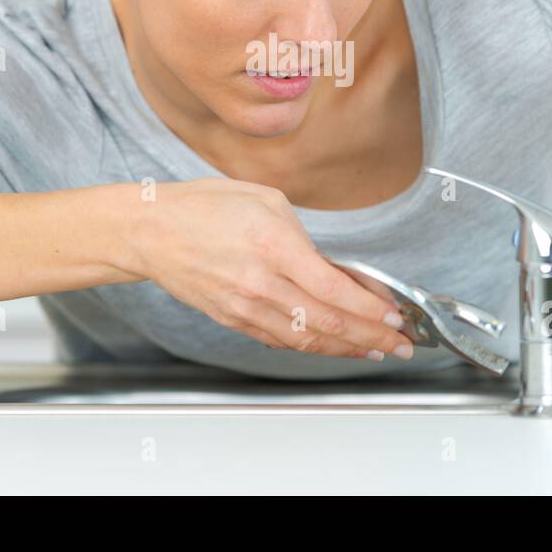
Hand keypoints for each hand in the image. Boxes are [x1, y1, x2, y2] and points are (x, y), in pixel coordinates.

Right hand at [124, 178, 415, 360]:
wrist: (150, 231)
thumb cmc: (204, 206)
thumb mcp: (267, 201)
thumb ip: (306, 239)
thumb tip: (338, 272)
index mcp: (273, 246)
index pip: (335, 290)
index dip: (372, 309)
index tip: (395, 315)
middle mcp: (261, 283)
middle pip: (328, 323)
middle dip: (372, 337)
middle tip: (401, 344)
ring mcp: (245, 307)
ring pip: (306, 339)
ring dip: (347, 348)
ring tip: (376, 350)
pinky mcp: (234, 320)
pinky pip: (281, 340)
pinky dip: (313, 345)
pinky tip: (334, 344)